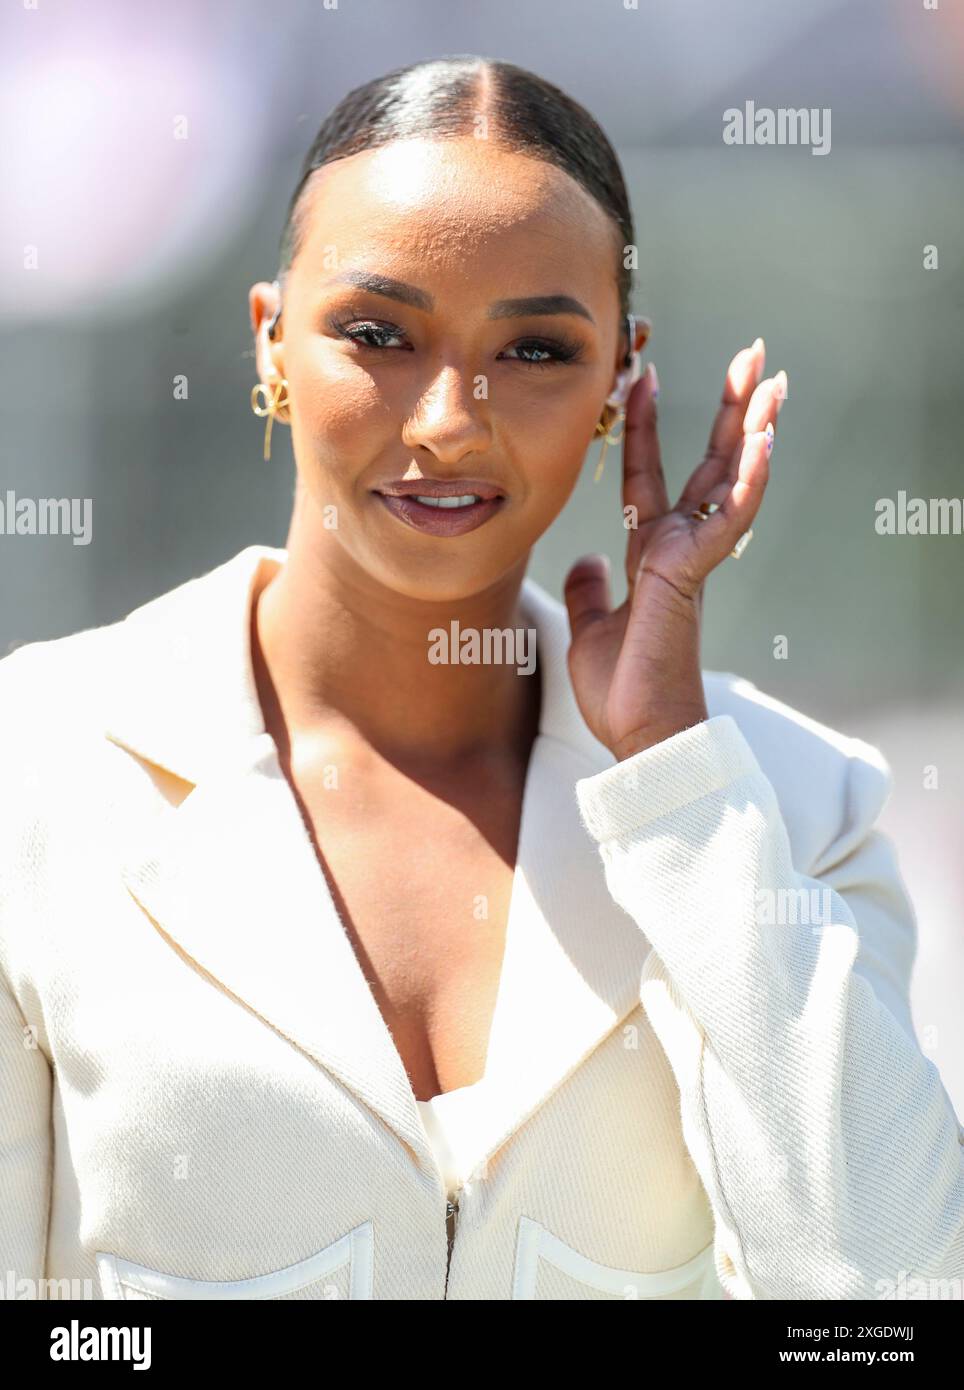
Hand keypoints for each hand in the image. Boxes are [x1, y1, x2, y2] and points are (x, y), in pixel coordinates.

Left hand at [563, 339, 785, 760]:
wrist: (638, 734)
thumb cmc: (622, 690)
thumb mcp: (590, 629)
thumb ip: (591, 591)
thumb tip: (587, 559)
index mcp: (654, 556)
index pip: (652, 477)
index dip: (649, 429)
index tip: (646, 380)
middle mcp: (679, 549)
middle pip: (708, 464)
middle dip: (729, 409)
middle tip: (751, 355)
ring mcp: (691, 559)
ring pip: (729, 480)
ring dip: (752, 427)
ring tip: (770, 377)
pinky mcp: (693, 574)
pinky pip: (729, 518)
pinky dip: (747, 479)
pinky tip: (762, 439)